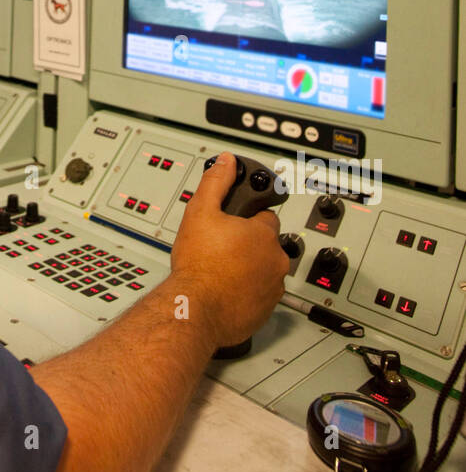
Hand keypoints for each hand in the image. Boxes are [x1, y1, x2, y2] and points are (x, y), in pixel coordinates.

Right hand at [170, 152, 288, 346]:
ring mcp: (273, 287)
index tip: (231, 225)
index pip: (265, 216)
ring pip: (265, 270)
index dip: (246, 218)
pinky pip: (261, 295)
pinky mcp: (266, 310)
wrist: (194, 309)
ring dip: (250, 268)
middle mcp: (276, 260)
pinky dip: (248, 292)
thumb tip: (227, 162)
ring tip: (222, 270)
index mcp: (264, 233)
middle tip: (222, 248)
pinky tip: (227, 290)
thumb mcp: (201, 211)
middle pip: (266, 244)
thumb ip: (216, 182)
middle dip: (248, 244)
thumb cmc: (199, 266)